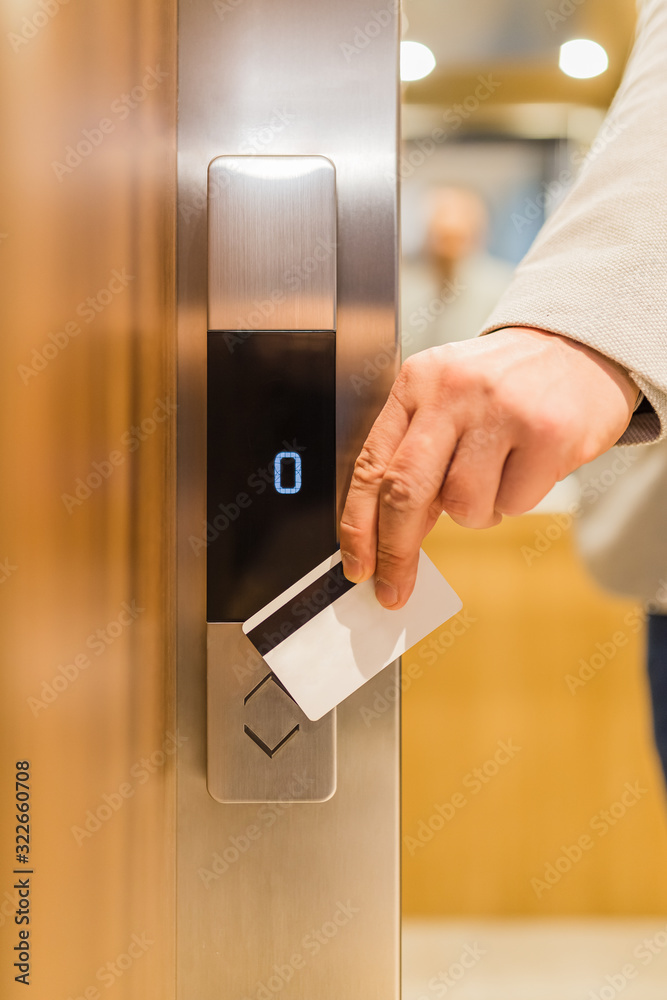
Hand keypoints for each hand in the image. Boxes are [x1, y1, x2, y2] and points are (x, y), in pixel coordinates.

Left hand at [339, 327, 638, 608]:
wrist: (578, 347)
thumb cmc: (503, 387)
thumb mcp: (447, 404)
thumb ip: (416, 460)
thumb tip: (388, 537)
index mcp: (417, 383)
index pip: (371, 464)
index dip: (358, 526)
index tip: (358, 567)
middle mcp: (453, 390)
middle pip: (405, 491)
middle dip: (396, 550)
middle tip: (395, 587)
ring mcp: (501, 409)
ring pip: (463, 506)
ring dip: (476, 514)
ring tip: (495, 479)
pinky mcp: (547, 432)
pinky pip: (514, 504)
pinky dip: (516, 501)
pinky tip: (528, 467)